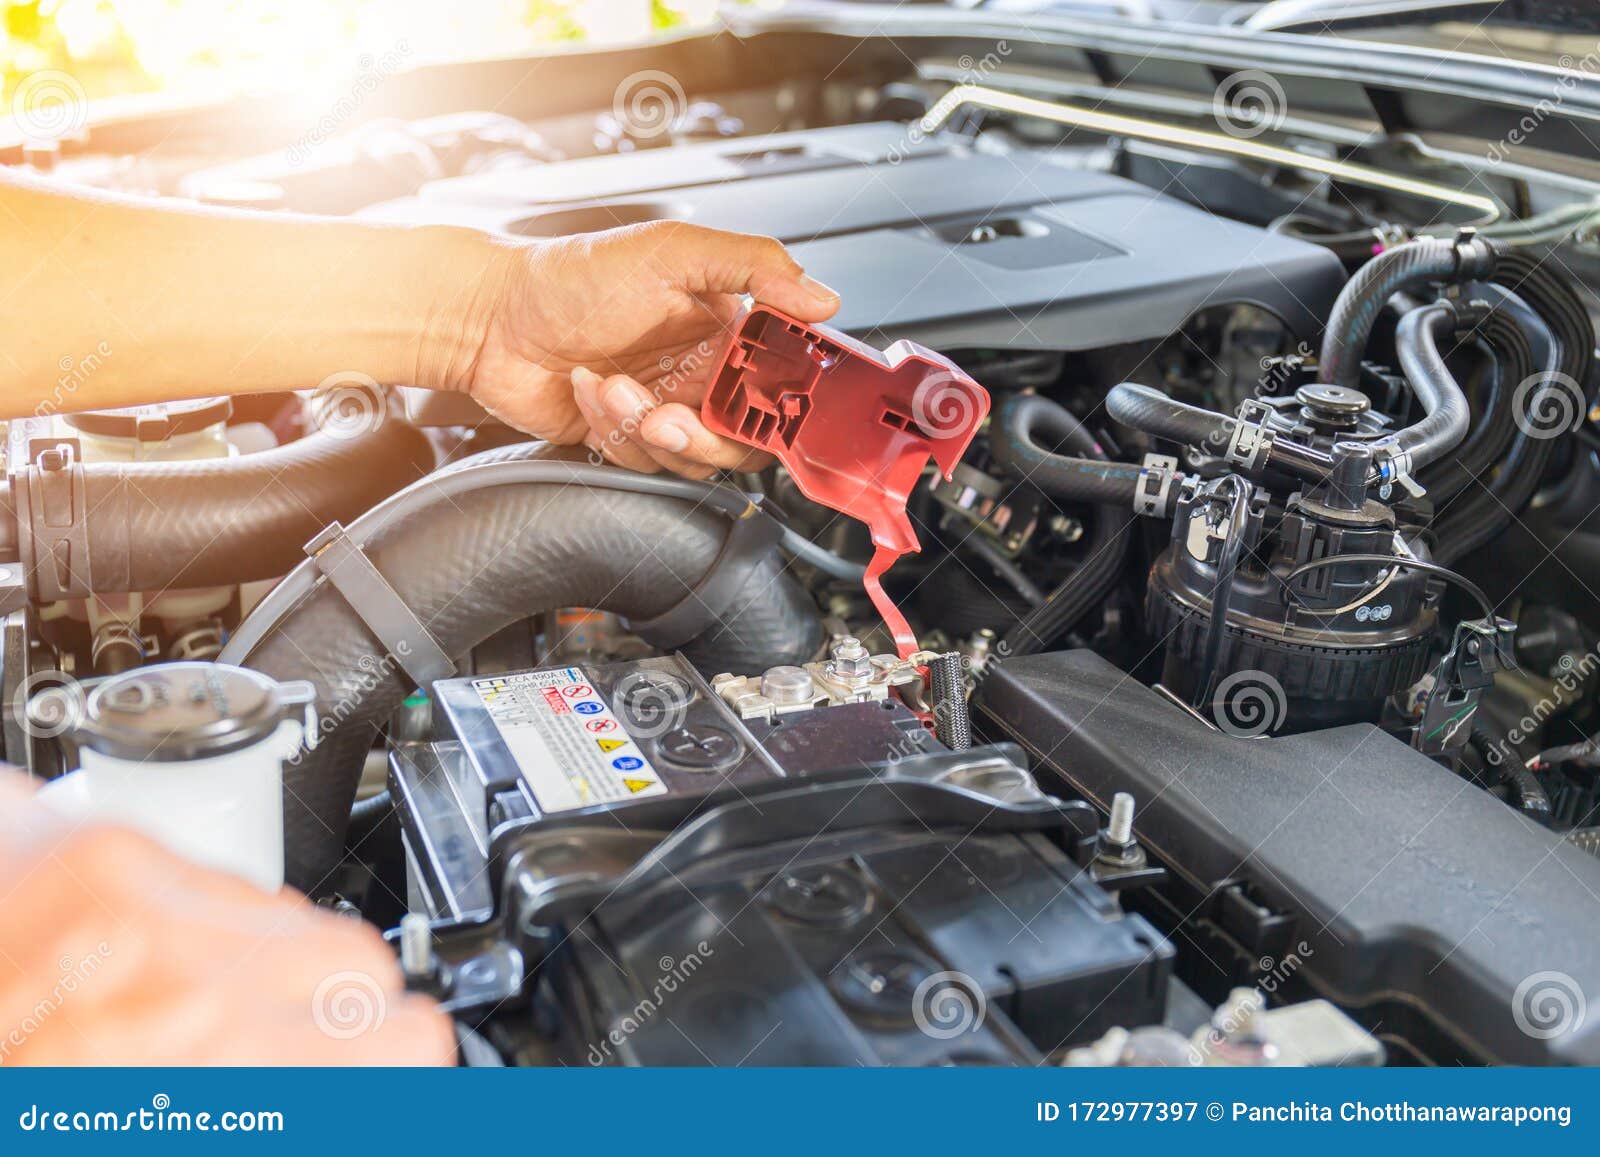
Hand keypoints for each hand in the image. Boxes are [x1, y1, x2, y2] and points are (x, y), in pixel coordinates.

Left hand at [0, 774, 452, 1064]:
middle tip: (299, 1072)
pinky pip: (243, 896)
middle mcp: (182, 978)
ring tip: (221, 1032)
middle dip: (352, 1029)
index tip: (378, 1090)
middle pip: (368, 977)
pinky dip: (234, 940)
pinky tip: (170, 982)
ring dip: (294, 981)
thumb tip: (324, 1081)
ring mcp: (151, 907)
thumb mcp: (116, 1116)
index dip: (398, 1075)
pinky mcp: (119, 859)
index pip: (399, 1044)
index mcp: (191, 1070)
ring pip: (312, 926)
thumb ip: (249, 1097)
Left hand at [461, 221, 838, 477]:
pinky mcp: (626, 437)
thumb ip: (754, 265)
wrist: (491, 318)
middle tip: (666, 414)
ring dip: (649, 431)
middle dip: (705, 435)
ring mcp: (666, 407)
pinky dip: (612, 431)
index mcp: (726, 329)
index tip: (760, 408)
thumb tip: (823, 296)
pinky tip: (588, 391)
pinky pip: (645, 462)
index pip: (783, 382)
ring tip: (612, 389)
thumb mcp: (672, 251)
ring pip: (696, 458)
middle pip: (745, 438)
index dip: (779, 405)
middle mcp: (702, 372)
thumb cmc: (573, 275)